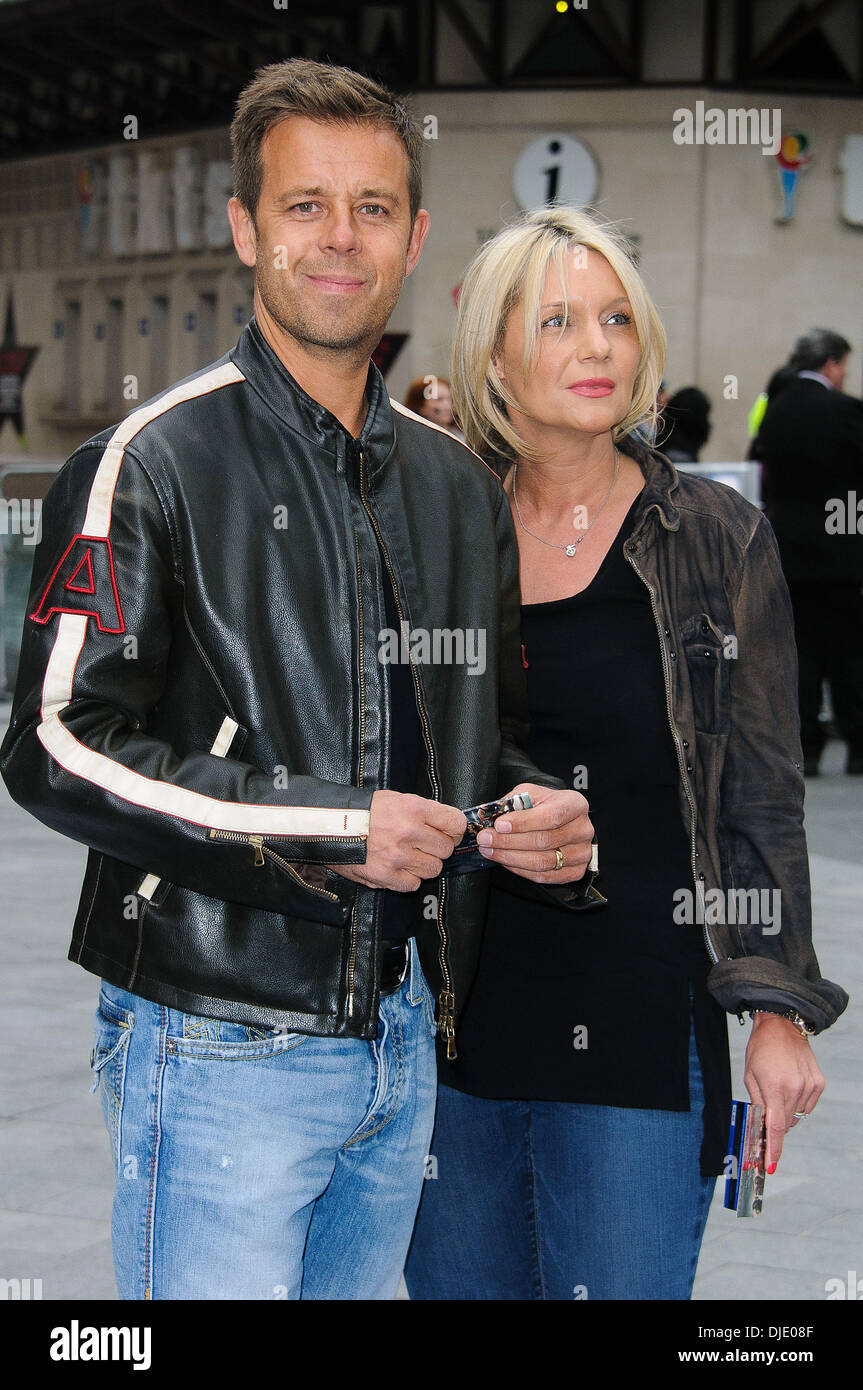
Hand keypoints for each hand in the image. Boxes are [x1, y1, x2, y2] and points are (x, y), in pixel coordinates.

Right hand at [326, 790, 465, 892]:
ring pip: (433, 869)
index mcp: (413, 809)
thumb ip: (423, 813)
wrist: (330, 825)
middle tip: (422, 844)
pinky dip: (408, 878)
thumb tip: (447, 827)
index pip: (454, 822)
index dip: (456, 830)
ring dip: (424, 864)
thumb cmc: (363, 812)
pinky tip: (397, 867)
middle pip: (446, 849)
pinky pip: (413, 884)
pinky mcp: (386, 876)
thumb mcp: (396, 799)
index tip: (451, 833)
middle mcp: (408, 832)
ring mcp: (398, 856)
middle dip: (437, 848)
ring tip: (407, 856)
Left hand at [474, 782, 593, 884]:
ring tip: (490, 850)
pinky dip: (520, 870)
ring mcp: (582, 853)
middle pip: (544, 841)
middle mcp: (583, 829)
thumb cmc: (544, 805)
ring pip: (543, 861)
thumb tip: (491, 816)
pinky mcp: (575, 872)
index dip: (523, 822)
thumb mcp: (530, 793)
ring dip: (510, 858)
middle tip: (485, 839)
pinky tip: (505, 861)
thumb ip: (514, 802)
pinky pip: (544, 876)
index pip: (551, 816)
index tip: (499, 825)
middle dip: (509, 841)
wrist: (562, 820)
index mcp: (575, 804)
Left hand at [744, 1012, 824, 1170]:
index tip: (771, 1166)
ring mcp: (809, 1087)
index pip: (776, 1127)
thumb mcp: (750, 1075)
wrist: (783, 1025)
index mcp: (775, 1087)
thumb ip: (758, 1103)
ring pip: (797, 1116)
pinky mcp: (819, 1084)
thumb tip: (763, 1127)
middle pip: (786, 1123)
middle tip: (768, 1112)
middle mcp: (795, 1088)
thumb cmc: (761, 1049)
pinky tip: (791, 1086)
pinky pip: (807, 1106)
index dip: (773, 1149)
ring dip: (787, 1112)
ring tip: (779, 1089)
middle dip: (775, 1125)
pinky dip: (798, 1103)